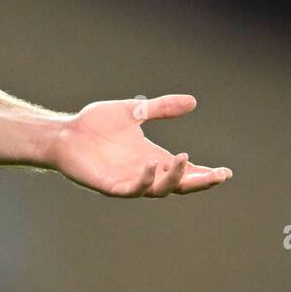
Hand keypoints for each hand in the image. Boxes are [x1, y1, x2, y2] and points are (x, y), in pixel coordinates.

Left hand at [50, 94, 232, 196]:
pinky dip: (143, 180)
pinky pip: (131, 189)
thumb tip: (192, 102)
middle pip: (178, 185)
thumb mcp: (134, 111)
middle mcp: (144, 172)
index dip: (205, 174)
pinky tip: (150, 165)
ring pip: (158, 189)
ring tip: (182, 159)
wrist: (64, 133)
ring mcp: (127, 181)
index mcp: (153, 158)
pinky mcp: (109, 185)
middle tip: (218, 176)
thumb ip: (161, 108)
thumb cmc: (95, 124)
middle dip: (199, 181)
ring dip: (173, 178)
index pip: (184, 172)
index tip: (226, 172)